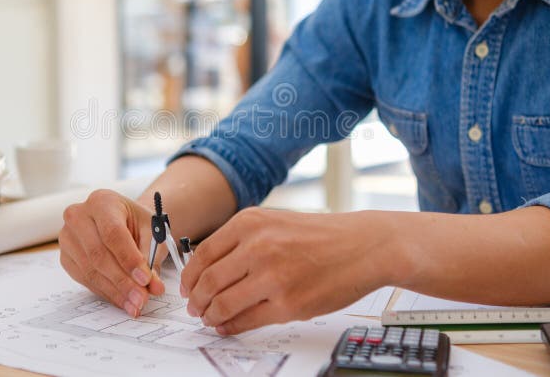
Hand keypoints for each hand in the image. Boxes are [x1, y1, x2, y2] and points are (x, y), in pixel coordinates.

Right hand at [59, 189, 167, 317]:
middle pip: (98, 254)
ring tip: (135, 303)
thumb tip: (154, 287)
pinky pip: (85, 279)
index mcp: (102, 201)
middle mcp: (78, 216)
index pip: (112, 232)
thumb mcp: (151, 233)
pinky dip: (106, 292)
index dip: (129, 258)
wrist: (122, 222)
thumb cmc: (136, 224)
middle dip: (123, 281)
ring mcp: (67, 237)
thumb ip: (151, 258)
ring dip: (115, 291)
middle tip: (142, 298)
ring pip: (90, 270)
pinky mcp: (65, 257)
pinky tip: (122, 299)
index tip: (145, 279)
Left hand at [180, 208, 392, 334]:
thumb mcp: (275, 223)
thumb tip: (208, 270)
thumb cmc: (320, 236)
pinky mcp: (288, 305)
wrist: (363, 246)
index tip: (186, 287)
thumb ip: (242, 241)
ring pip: (223, 303)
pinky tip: (227, 326)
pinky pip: (247, 320)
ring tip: (209, 318)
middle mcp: (258, 247)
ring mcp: (273, 277)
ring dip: (210, 315)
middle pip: (208, 281)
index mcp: (250, 222)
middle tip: (194, 308)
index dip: (189, 276)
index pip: (203, 254)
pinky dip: (231, 326)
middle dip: (195, 300)